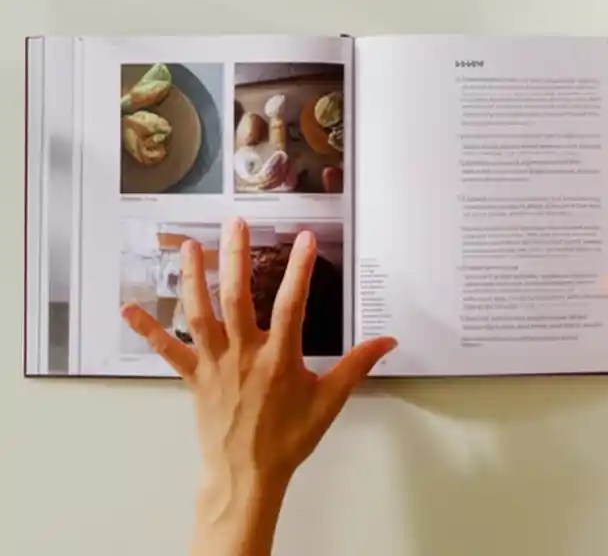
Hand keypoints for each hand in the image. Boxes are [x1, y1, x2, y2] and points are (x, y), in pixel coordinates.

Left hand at [122, 218, 396, 555]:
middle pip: (237, 297)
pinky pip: (167, 350)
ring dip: (194, 278)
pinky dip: (147, 330)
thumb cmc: (289, 438)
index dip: (300, 269)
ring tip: (191, 246)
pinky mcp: (194, 378)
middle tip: (236, 224)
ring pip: (200, 313)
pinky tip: (129, 309)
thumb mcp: (331, 400)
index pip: (292, 303)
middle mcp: (243, 354)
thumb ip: (357, 365)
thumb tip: (387, 341)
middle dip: (236, 257)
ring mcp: (214, 364)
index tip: (305, 238)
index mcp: (279, 358)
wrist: (247, 474)